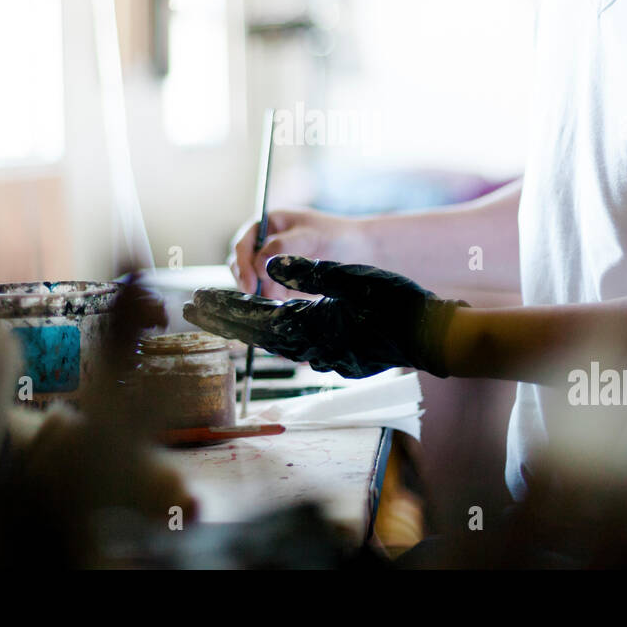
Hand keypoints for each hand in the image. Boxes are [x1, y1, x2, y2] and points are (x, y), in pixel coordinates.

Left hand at [184, 255, 466, 378]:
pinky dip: (281, 334)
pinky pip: (302, 347)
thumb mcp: (352, 278)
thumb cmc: (396, 303)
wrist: (432, 337)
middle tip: (193, 308)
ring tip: (227, 314)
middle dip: (226, 319)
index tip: (194, 302)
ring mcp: (329, 359)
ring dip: (251, 327)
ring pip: (278, 342)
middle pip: (258, 334)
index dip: (221, 310)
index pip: (253, 321)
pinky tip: (276, 326)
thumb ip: (309, 272)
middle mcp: (313, 349)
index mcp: (310, 328)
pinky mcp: (343, 360)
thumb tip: (269, 266)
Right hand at [228, 208, 371, 299]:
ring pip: (252, 281)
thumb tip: (258, 267)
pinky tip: (282, 303)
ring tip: (278, 298)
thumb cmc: (336, 235)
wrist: (360, 251)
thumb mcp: (308, 236)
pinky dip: (270, 299)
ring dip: (260, 292)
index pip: (242, 244)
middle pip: (241, 265)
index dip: (243, 263)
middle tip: (262, 296)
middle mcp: (264, 244)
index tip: (250, 283)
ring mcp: (271, 263)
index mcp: (267, 225)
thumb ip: (281, 248)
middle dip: (248, 281)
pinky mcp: (281, 281)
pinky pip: (267, 292)